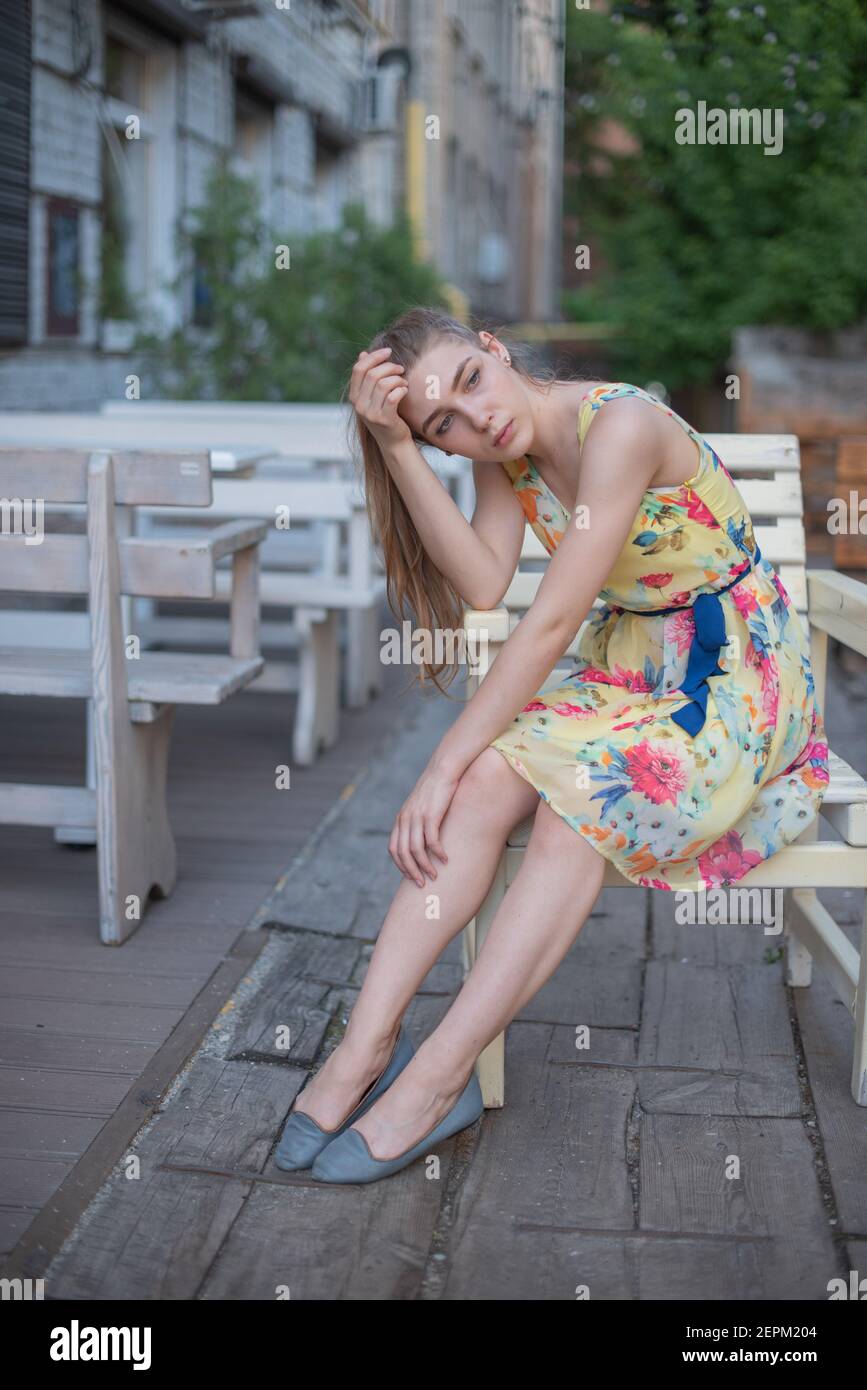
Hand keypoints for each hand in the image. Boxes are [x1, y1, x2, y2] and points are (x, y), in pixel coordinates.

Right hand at [349, 346, 411, 448]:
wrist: (393, 442)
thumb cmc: (385, 414)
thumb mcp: (372, 395)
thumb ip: (367, 376)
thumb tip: (362, 353)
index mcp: (354, 396)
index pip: (358, 369)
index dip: (373, 356)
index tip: (388, 351)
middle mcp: (359, 405)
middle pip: (372, 374)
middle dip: (389, 367)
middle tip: (400, 369)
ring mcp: (370, 414)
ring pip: (384, 384)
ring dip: (397, 379)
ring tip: (403, 382)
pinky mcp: (384, 420)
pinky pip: (393, 396)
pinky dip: (401, 389)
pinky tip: (404, 390)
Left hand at [389, 765, 456, 887]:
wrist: (443, 769)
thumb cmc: (436, 789)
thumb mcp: (421, 807)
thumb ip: (418, 822)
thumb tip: (424, 841)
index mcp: (401, 819)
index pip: (394, 849)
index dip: (401, 866)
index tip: (411, 876)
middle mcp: (405, 819)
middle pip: (403, 853)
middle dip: (411, 871)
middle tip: (422, 883)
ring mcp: (417, 817)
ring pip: (416, 850)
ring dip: (425, 866)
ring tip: (434, 876)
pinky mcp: (431, 815)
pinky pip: (431, 840)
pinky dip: (437, 853)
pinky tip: (445, 860)